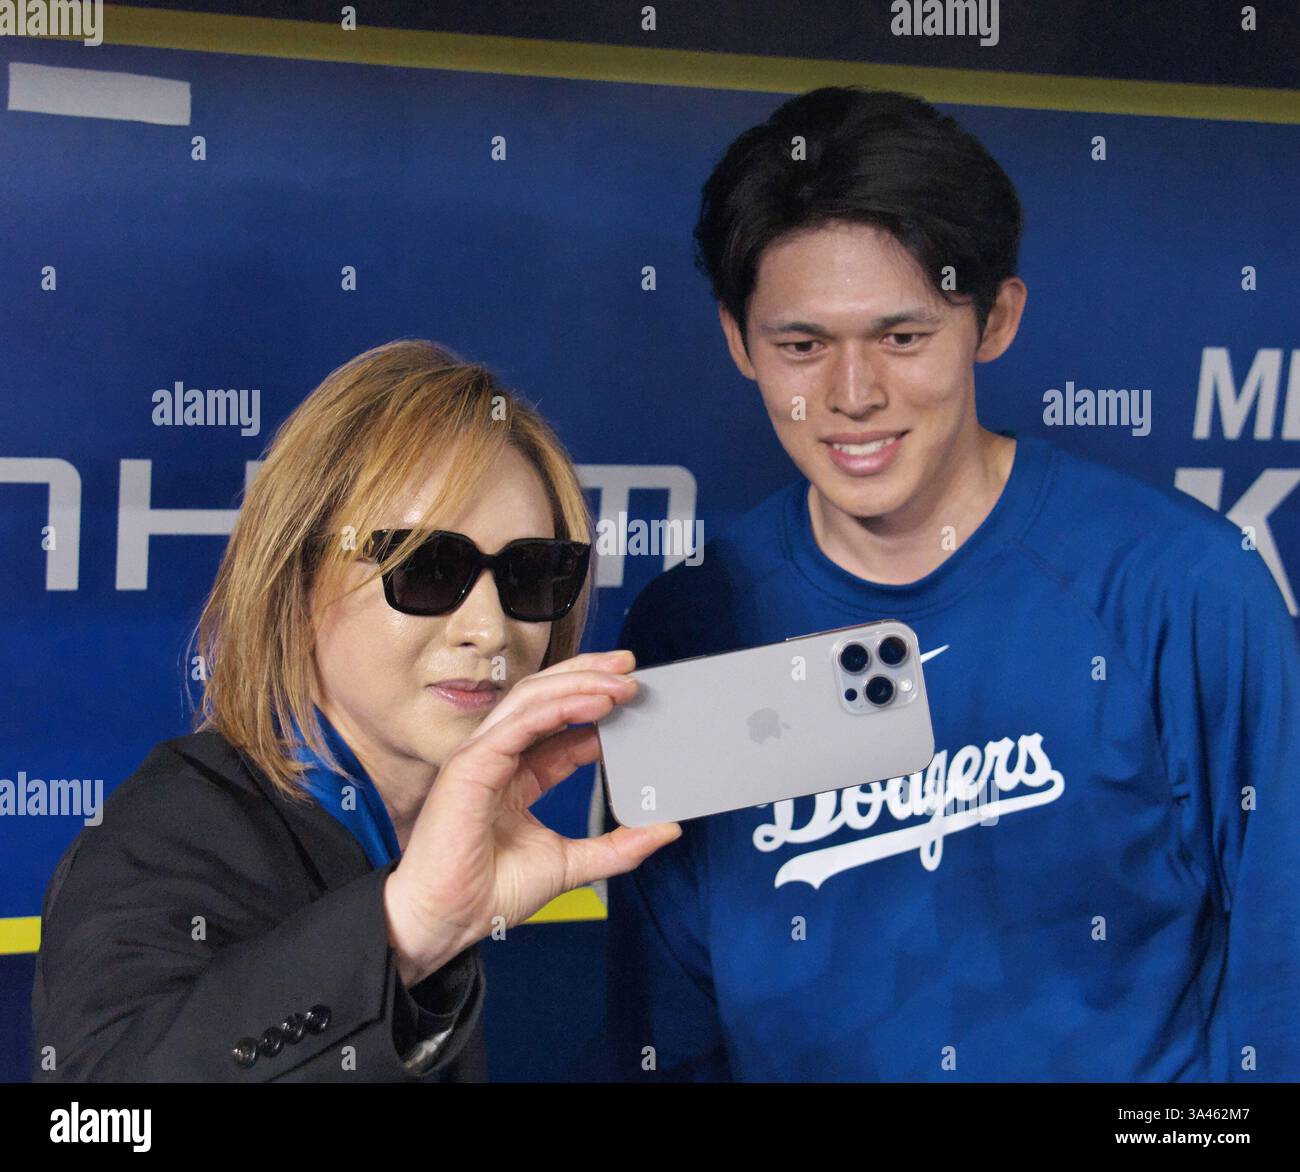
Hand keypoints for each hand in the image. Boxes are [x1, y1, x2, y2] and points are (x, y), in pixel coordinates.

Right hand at [383, 649, 679, 984]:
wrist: (447, 921)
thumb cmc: (490, 894)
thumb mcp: (571, 863)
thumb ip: (618, 846)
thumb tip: (667, 830)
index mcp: (515, 775)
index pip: (559, 725)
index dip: (595, 706)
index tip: (634, 698)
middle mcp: (498, 756)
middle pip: (544, 698)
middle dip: (588, 676)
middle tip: (630, 668)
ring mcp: (482, 756)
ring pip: (532, 699)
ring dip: (580, 683)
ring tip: (621, 680)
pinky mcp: (471, 764)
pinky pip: (521, 723)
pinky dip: (560, 706)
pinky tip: (595, 702)